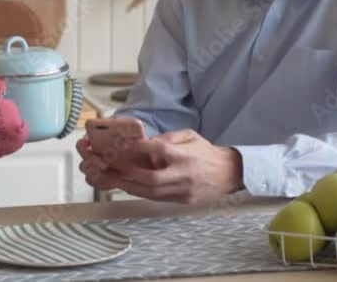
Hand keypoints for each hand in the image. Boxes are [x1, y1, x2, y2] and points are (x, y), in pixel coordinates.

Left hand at [78, 129, 243, 204]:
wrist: (229, 173)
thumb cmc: (206, 151)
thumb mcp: (190, 136)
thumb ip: (168, 138)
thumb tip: (146, 141)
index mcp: (185, 156)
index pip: (158, 151)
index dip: (138, 148)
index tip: (120, 144)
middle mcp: (182, 175)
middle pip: (150, 178)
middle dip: (126, 174)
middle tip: (107, 166)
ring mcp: (182, 191)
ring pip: (150, 192)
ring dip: (128, 186)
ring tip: (110, 179)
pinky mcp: (181, 202)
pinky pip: (156, 198)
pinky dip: (139, 191)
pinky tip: (127, 185)